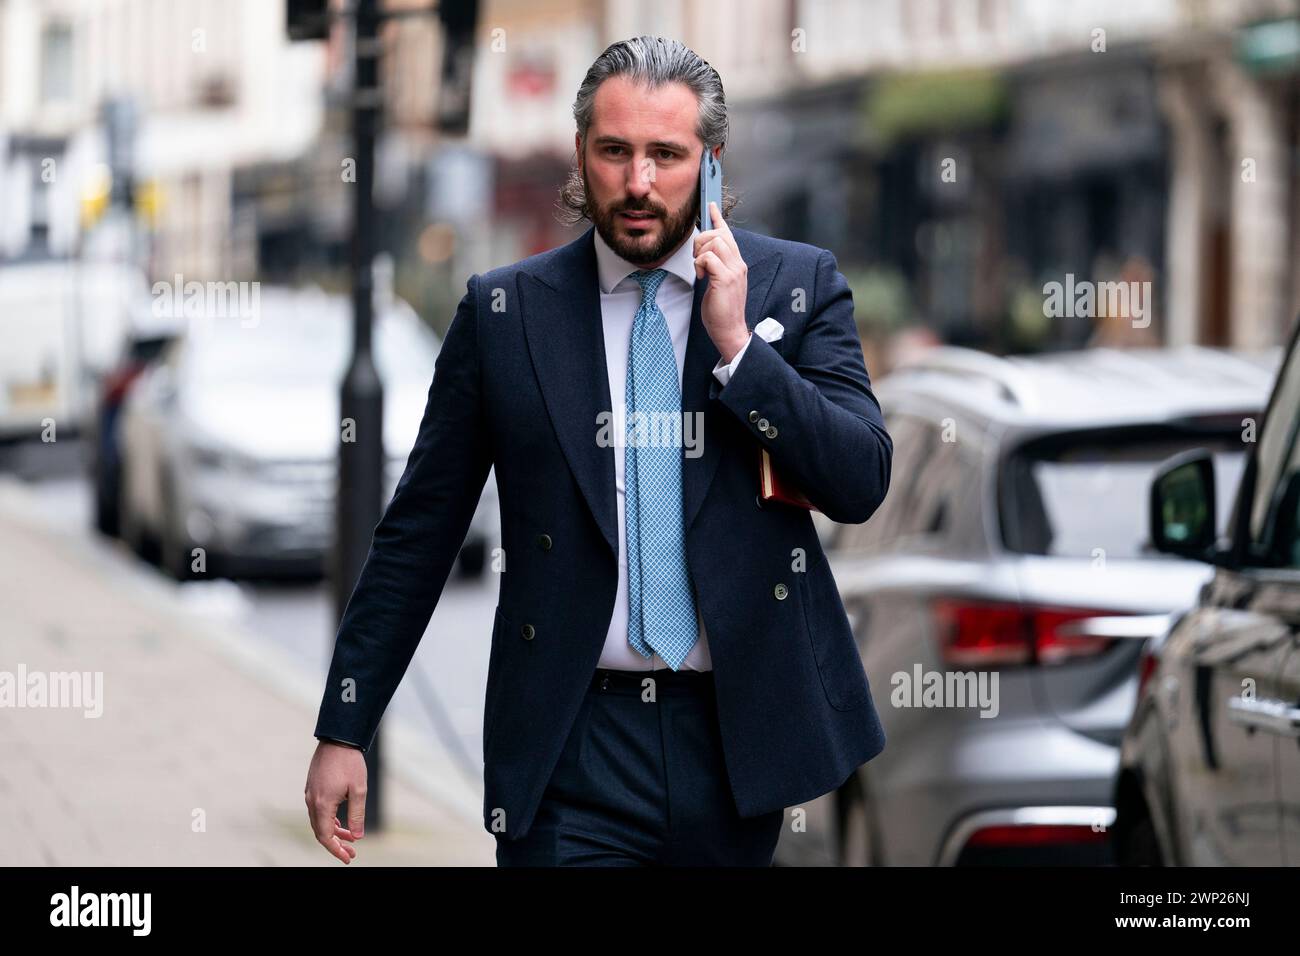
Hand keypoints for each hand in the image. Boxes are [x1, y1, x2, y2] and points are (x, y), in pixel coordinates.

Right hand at [305, 740, 366, 863]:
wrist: (338, 738)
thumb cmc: (350, 762)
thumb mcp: (359, 790)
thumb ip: (357, 815)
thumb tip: (357, 836)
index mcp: (322, 804)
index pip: (325, 836)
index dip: (336, 850)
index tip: (348, 858)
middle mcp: (312, 801)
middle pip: (320, 831)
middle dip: (336, 844)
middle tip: (351, 853)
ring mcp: (310, 794)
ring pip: (319, 821)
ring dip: (333, 832)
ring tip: (350, 839)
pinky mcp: (313, 787)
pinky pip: (318, 811)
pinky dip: (329, 820)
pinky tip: (341, 823)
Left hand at [694, 201, 749, 362]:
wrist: (730, 330)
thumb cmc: (722, 310)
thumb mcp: (718, 283)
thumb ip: (715, 267)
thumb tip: (703, 254)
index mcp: (737, 263)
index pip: (728, 234)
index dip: (718, 219)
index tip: (711, 206)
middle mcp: (738, 263)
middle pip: (719, 234)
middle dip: (701, 240)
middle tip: (696, 259)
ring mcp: (734, 270)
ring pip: (714, 242)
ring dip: (700, 253)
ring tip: (700, 270)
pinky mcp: (726, 279)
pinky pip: (708, 258)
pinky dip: (700, 264)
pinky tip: (701, 277)